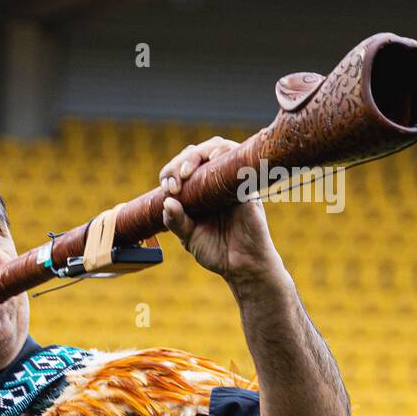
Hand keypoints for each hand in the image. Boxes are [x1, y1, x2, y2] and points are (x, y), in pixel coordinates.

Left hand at [159, 136, 284, 284]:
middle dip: (184, 159)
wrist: (243, 266)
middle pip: (201, 152)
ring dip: (202, 153)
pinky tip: (215, 159)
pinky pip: (242, 163)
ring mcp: (234, 182)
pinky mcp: (249, 187)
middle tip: (177, 177)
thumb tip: (167, 202)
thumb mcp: (188, 237)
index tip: (167, 187)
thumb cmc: (216, 250)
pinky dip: (227, 155)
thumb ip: (176, 221)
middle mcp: (216, 182)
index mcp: (199, 190)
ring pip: (221, 148)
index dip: (171, 170)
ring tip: (187, 171)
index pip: (184, 166)